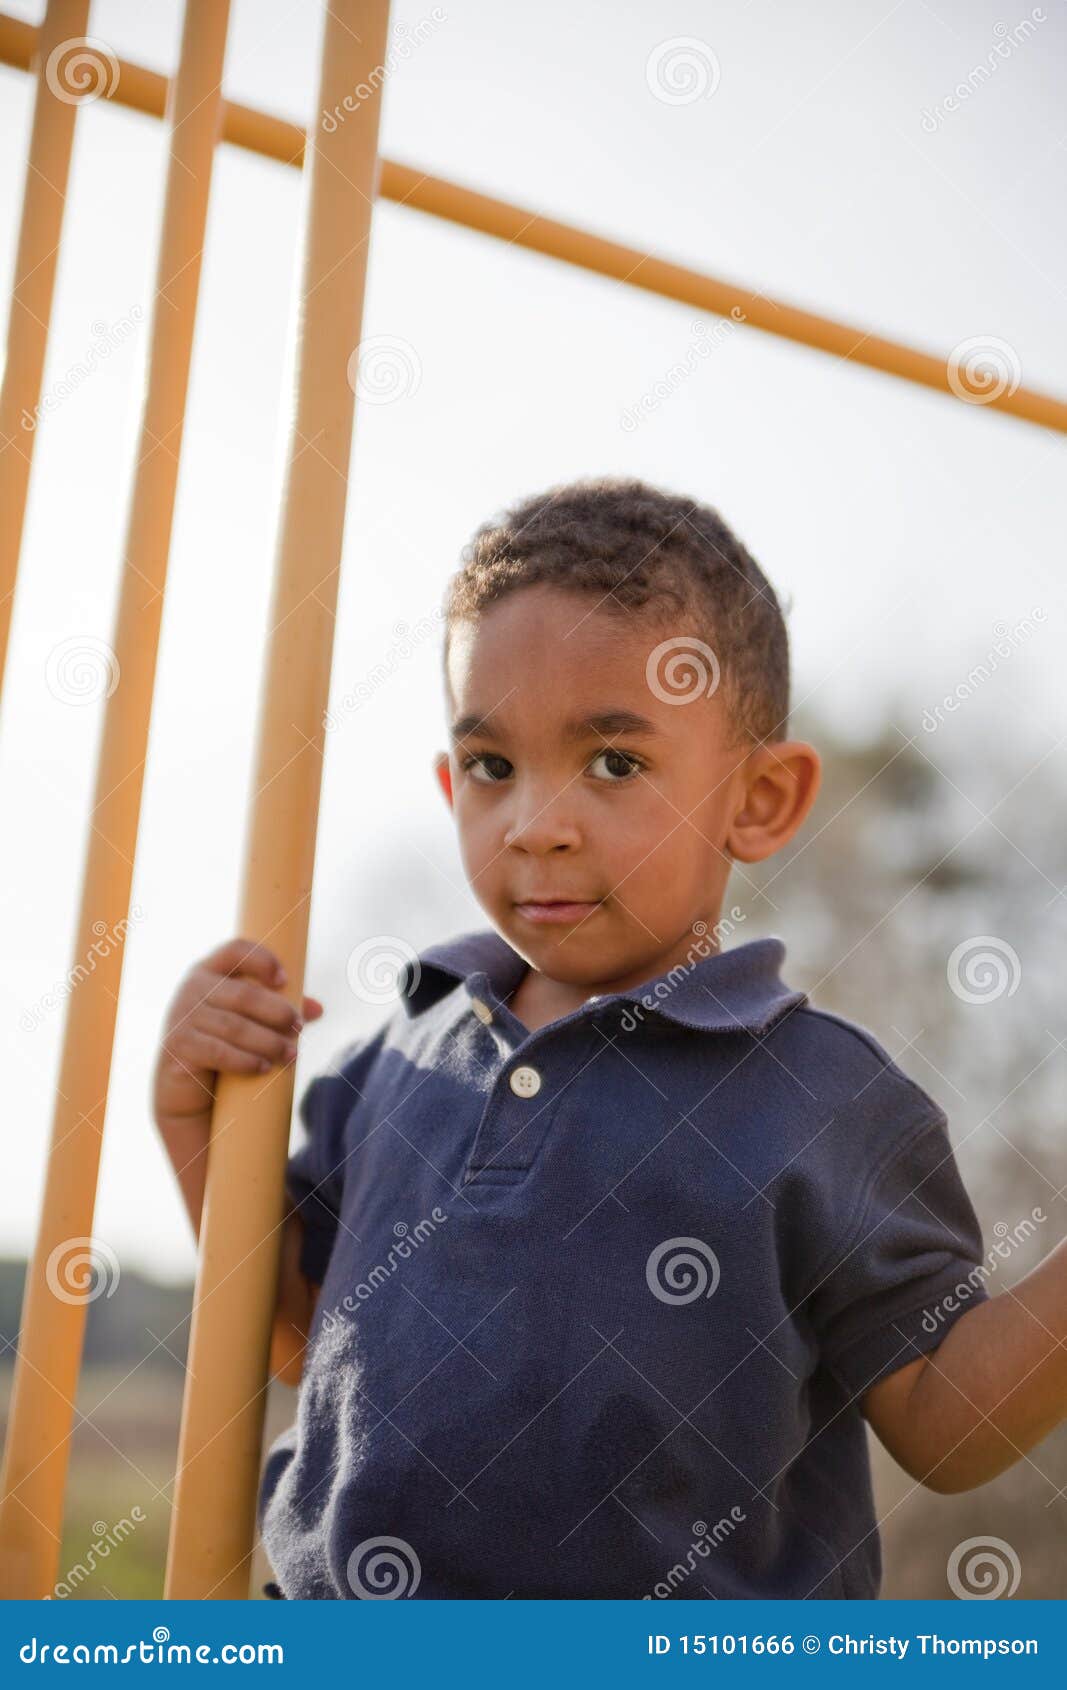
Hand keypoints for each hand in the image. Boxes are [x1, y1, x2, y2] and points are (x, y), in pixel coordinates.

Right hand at [153, 936, 323, 1136]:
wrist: (185, 1088)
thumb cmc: (222, 1045)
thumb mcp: (250, 1023)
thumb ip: (278, 1011)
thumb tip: (317, 1009)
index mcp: (210, 970)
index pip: (236, 950)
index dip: (262, 960)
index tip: (285, 981)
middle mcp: (193, 987)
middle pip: (244, 994)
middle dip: (277, 1012)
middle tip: (299, 1028)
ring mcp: (182, 1016)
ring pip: (235, 1027)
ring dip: (269, 1042)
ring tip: (291, 1054)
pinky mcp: (178, 1046)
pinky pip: (218, 1051)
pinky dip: (245, 1060)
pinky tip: (264, 1067)